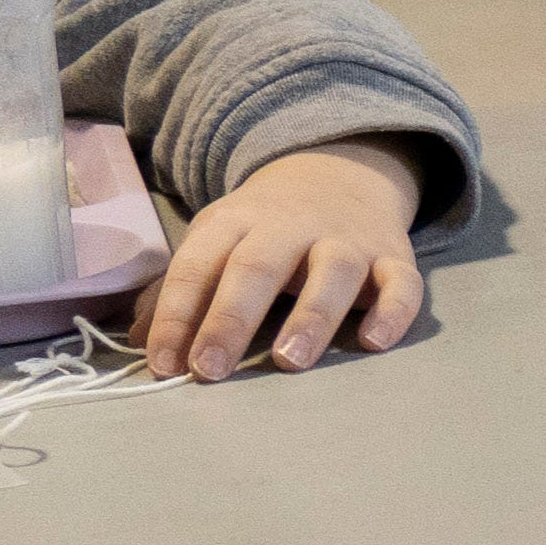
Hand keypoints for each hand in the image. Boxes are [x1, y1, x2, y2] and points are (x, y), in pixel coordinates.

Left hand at [137, 139, 422, 376]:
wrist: (340, 176)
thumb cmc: (266, 229)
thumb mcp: (217, 242)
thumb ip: (182, 291)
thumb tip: (143, 343)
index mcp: (236, 220)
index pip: (198, 263)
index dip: (177, 313)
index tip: (163, 363)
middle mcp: (292, 226)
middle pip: (258, 266)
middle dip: (230, 319)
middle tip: (210, 368)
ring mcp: (347, 241)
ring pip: (333, 273)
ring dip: (310, 316)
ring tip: (288, 360)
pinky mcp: (395, 258)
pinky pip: (402, 283)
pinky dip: (392, 311)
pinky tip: (373, 341)